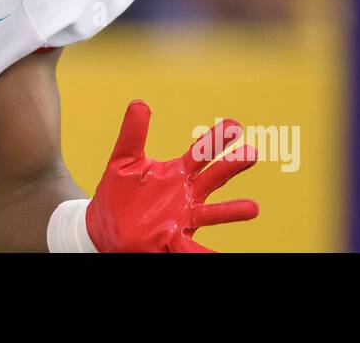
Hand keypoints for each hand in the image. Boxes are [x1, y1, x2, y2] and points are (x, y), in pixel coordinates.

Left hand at [86, 100, 258, 251]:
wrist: (107, 228)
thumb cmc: (120, 193)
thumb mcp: (123, 160)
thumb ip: (132, 134)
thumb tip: (139, 103)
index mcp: (176, 173)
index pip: (200, 153)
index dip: (215, 139)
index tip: (234, 125)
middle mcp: (186, 195)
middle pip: (212, 178)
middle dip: (230, 166)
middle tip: (251, 153)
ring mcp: (181, 219)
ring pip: (210, 214)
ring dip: (230, 211)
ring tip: (252, 208)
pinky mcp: (171, 241)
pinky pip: (190, 249)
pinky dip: (204, 252)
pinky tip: (219, 256)